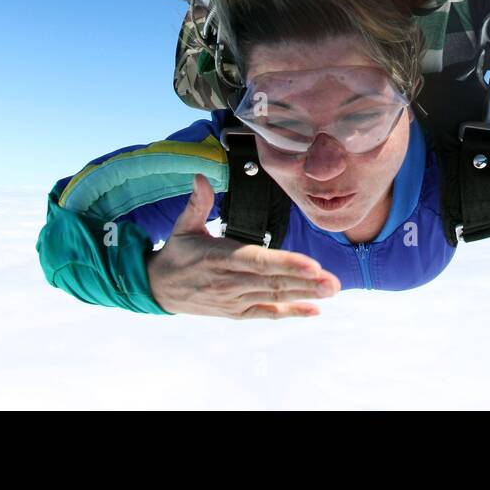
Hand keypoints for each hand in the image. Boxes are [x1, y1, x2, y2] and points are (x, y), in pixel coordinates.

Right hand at [145, 174, 340, 317]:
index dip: (286, 264)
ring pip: (274, 298)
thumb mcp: (183, 226)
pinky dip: (290, 312)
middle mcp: (230, 282)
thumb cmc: (176, 254)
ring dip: (304, 295)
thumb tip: (200, 177)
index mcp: (220, 258)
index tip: (312, 264)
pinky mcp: (236, 312)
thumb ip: (198, 202)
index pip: (258, 261)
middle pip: (272, 282)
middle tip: (332, 280)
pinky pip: (267, 313)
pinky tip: (314, 310)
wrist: (157, 289)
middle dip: (305, 282)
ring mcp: (235, 300)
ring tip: (331, 290)